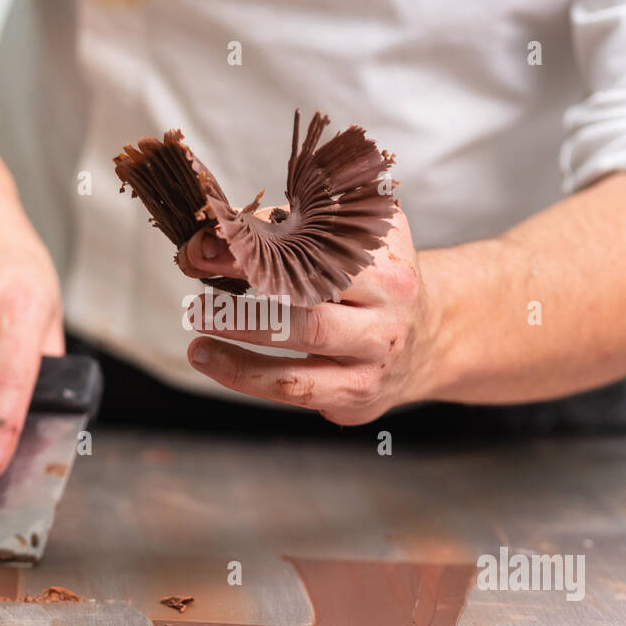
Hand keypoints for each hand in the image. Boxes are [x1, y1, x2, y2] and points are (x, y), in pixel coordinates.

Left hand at [176, 209, 430, 424]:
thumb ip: (297, 228)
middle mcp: (387, 314)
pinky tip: (210, 359)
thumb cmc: (375, 281)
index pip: (317, 252)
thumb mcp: (355, 242)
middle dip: (245, 296)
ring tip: (196, 332)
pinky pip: (293, 388)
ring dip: (240, 343)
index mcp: (387, 265)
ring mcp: (373, 361)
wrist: (430, 339)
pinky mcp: (355, 397)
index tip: (211, 240)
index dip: (258, 245)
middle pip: (310, 307)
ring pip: (301, 353)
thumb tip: (218, 230)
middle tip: (195, 287)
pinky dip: (245, 375)